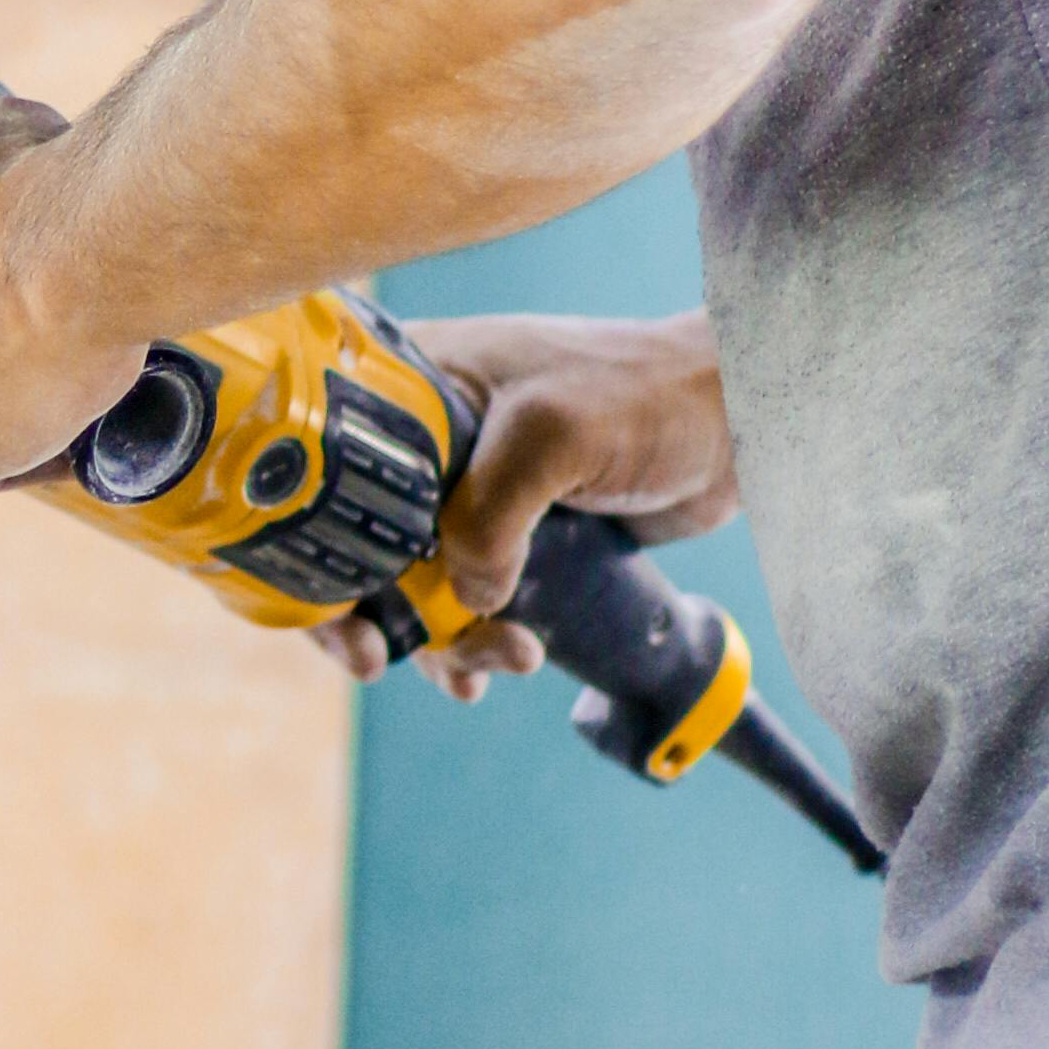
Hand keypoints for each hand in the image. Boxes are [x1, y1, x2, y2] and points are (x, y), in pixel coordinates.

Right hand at [324, 305, 736, 694]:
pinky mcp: (513, 532)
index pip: (323, 468)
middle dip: (370, 610)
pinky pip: (468, 598)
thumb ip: (489, 512)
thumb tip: (460, 597)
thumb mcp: (551, 434)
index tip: (334, 608)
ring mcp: (468, 488)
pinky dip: (477, 639)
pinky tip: (510, 659)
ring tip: (504, 659)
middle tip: (378, 661)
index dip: (311, 544)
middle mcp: (424, 438)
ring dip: (442, 637)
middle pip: (356, 538)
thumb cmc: (645, 393)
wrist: (737, 420)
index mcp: (408, 387)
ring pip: (416, 582)